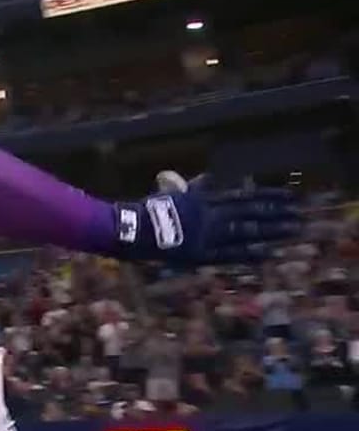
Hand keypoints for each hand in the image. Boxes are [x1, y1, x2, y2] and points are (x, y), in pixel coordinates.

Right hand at [111, 171, 298, 265]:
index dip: (268, 196)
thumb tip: (207, 177)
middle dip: (276, 214)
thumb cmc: (146, 211)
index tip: (289, 196)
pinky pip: (229, 254)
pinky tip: (268, 253)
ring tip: (293, 230)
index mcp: (203, 201)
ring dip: (270, 230)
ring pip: (245, 231)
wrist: (129, 229)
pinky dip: (249, 253)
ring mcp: (207, 234)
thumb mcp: (171, 194)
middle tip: (300, 214)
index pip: (243, 196)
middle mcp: (210, 216)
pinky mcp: (200, 253)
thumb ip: (193, 188)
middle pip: (250, 212)